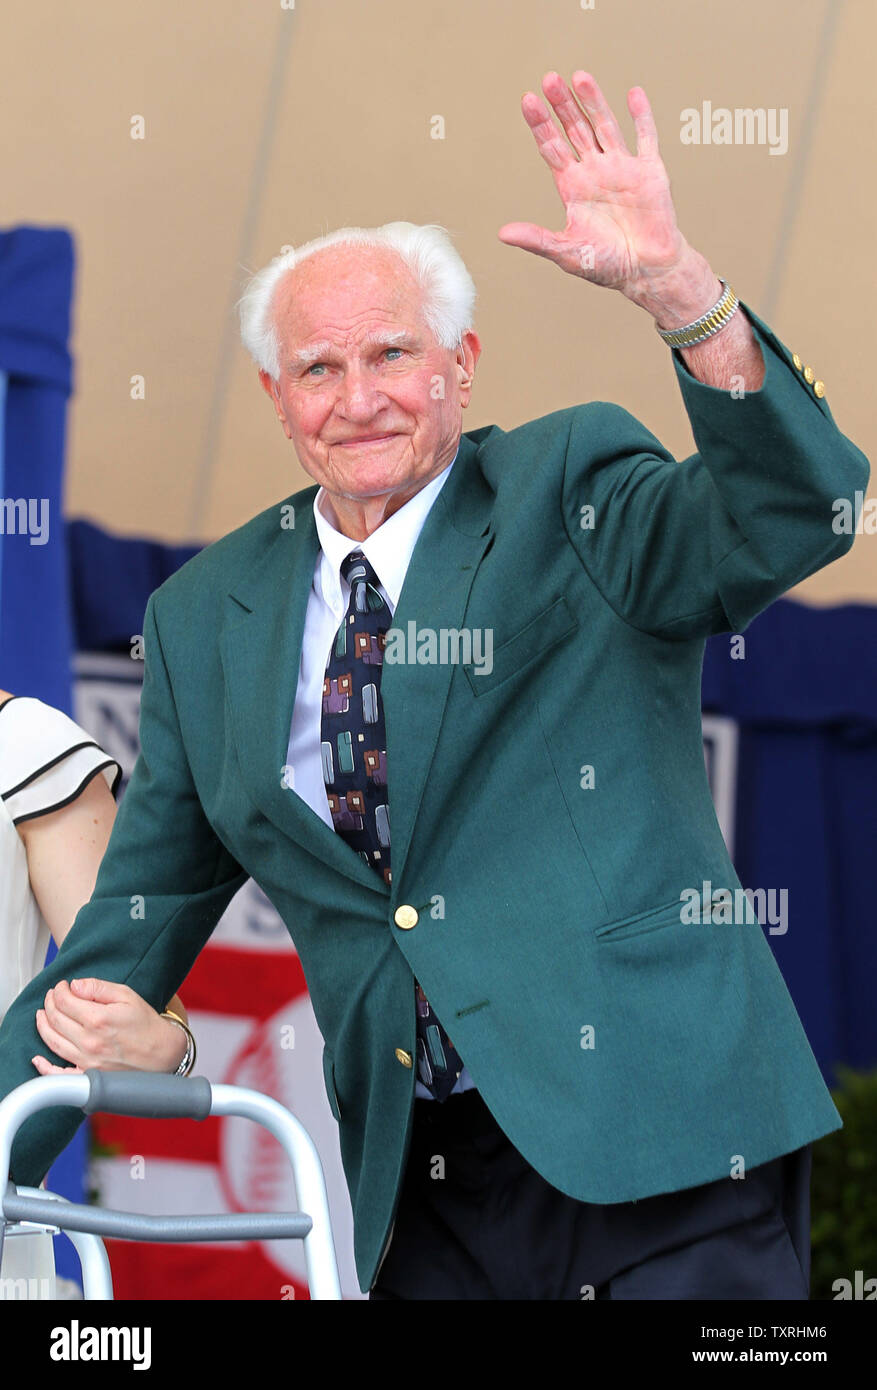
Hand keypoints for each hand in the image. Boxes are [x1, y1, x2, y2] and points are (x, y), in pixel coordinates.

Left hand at [32, 978, 187, 1074]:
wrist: (163, 1053)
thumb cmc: (147, 1025)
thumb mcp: (127, 996)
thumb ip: (98, 987)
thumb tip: (75, 985)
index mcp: (98, 1019)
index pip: (65, 1001)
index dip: (59, 990)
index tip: (62, 986)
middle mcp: (89, 1041)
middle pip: (56, 1019)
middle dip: (50, 1003)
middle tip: (52, 996)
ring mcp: (87, 1060)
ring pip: (52, 1041)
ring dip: (43, 1025)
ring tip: (43, 1014)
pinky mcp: (88, 1075)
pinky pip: (59, 1074)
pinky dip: (44, 1067)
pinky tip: (37, 1058)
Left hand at [498, 72, 698, 306]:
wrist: (647, 271)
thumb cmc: (606, 265)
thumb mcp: (566, 252)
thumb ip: (537, 239)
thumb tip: (503, 233)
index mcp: (572, 186)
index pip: (552, 147)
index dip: (540, 125)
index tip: (528, 101)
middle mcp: (594, 171)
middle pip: (575, 130)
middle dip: (562, 106)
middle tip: (549, 80)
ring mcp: (622, 168)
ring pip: (605, 126)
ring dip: (593, 102)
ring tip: (580, 77)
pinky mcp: (649, 171)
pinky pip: (646, 138)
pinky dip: (641, 117)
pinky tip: (633, 94)